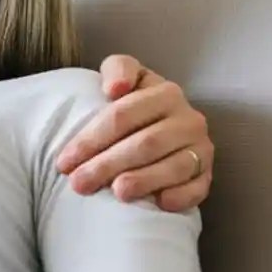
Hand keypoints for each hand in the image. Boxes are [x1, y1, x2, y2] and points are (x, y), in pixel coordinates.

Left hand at [56, 55, 213, 211]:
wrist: (161, 124)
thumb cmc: (132, 104)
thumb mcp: (123, 75)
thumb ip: (117, 68)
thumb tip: (114, 88)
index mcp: (166, 93)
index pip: (123, 116)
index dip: (91, 139)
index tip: (64, 162)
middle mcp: (189, 120)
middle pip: (145, 144)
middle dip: (108, 165)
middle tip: (79, 184)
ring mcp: (201, 149)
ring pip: (174, 166)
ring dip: (144, 181)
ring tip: (117, 193)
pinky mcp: (207, 175)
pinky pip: (198, 188)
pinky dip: (180, 196)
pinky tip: (159, 203)